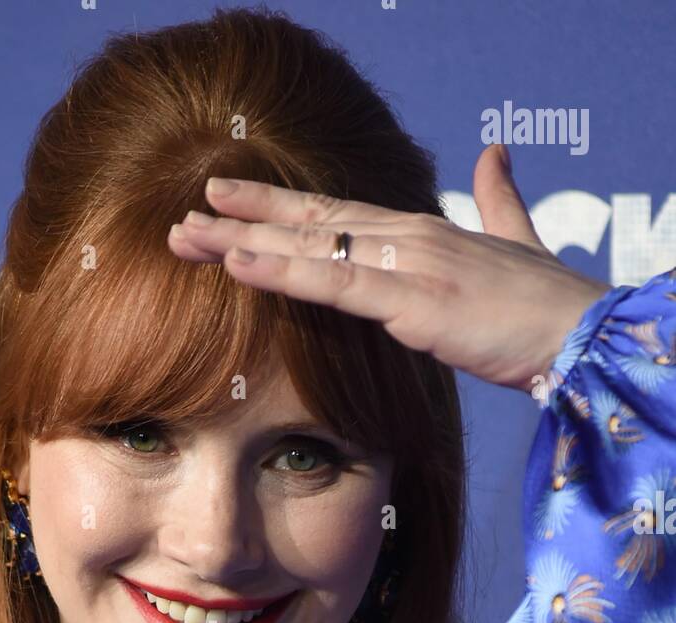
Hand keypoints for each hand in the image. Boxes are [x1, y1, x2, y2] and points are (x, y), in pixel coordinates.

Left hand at [168, 145, 610, 393]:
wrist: (579, 331)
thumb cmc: (543, 302)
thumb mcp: (513, 244)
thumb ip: (496, 200)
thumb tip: (495, 153)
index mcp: (419, 230)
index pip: (333, 212)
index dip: (276, 204)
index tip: (227, 199)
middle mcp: (405, 236)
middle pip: (308, 222)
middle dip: (242, 219)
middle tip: (182, 217)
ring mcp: (407, 264)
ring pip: (309, 247)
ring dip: (243, 242)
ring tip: (187, 236)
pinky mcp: (412, 302)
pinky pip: (334, 284)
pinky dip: (283, 271)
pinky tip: (239, 264)